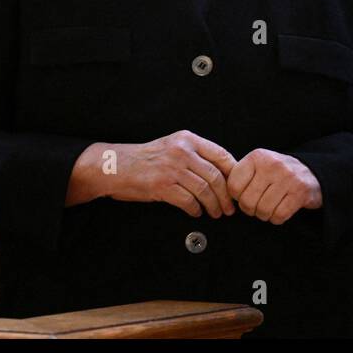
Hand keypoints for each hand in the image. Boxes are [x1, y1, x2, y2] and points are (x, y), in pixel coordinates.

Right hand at [102, 131, 237, 217]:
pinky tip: (196, 212)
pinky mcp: (162, 186)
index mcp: (188, 139)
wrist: (115, 166)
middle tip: (230, 208)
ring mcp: (172, 168)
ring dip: (213, 205)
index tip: (238, 187)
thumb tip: (222, 172)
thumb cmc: (146, 159)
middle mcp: (182, 151)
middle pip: (216, 176)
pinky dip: (196, 209)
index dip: (234, 173)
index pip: (221, 155)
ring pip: (204, 190)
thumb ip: (195, 154)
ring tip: (216, 213)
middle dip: (226, 196)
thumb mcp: (172, 146)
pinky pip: (188, 201)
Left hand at [228, 148, 322, 224]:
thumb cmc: (278, 173)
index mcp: (257, 157)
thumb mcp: (258, 165)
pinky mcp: (300, 191)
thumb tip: (219, 193)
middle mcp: (272, 164)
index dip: (237, 197)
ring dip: (265, 215)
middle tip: (258, 204)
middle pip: (247, 201)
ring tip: (271, 206)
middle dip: (251, 209)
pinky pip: (279, 216)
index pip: (233, 186)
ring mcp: (288, 177)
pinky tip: (281, 209)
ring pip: (262, 210)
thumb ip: (240, 175)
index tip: (245, 195)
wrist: (311, 173)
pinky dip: (277, 218)